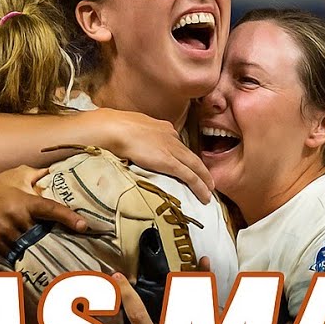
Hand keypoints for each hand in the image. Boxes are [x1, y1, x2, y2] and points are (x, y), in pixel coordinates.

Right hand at [0, 168, 86, 250]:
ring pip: (27, 245)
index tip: (83, 226)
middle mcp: (18, 217)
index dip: (68, 217)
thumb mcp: (10, 177)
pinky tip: (21, 256)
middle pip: (41, 233)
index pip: (51, 208)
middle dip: (46, 237)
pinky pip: (12, 254)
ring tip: (40, 251)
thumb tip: (50, 170)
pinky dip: (17, 255)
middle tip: (58, 242)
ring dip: (32, 247)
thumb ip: (32, 175)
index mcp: (25, 201)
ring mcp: (6, 231)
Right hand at [91, 108, 214, 203]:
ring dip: (205, 180)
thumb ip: (139, 137)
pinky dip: (200, 186)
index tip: (188, 165)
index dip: (185, 157)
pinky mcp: (169, 162)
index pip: (178, 145)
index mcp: (163, 128)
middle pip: (191, 155)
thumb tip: (135, 145)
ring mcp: (172, 149)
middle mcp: (171, 137)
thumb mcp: (132, 128)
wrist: (114, 129)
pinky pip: (190, 176)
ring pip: (195, 166)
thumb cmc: (115, 128)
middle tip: (209, 181)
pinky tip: (205, 195)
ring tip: (210, 191)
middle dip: (201, 169)